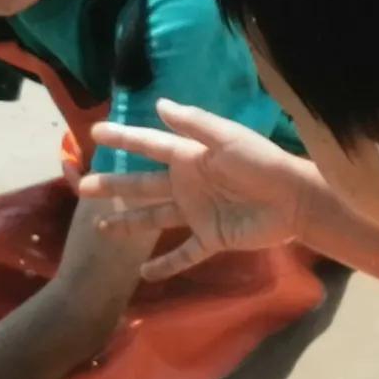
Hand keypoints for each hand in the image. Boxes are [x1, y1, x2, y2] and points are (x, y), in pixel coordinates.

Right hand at [80, 101, 317, 281]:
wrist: (295, 200)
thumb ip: (194, 123)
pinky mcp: (211, 239)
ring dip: (128, 223)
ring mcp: (197, 214)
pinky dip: (165, 265)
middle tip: (83, 186)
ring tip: (100, 227)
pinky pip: (183, 254)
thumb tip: (158, 105)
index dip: (124, 138)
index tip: (95, 133)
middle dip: (113, 185)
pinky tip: (143, 274)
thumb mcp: (228, 138)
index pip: (149, 146)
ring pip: (154, 219)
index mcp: (190, 157)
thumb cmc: (263, 163)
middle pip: (142, 185)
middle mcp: (187, 185)